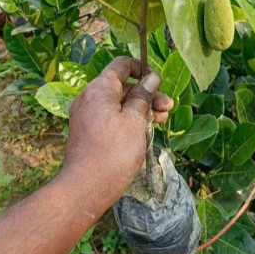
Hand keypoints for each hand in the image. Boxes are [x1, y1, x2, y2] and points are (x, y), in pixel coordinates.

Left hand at [62, 57, 173, 205]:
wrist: (86, 187)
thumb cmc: (113, 152)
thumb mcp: (135, 121)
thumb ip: (143, 96)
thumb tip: (151, 78)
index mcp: (99, 89)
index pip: (122, 65)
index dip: (142, 69)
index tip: (159, 83)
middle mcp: (89, 98)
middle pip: (122, 86)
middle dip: (147, 94)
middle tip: (168, 109)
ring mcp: (86, 115)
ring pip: (117, 104)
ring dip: (140, 109)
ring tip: (162, 121)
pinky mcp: (87, 131)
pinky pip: (110, 118)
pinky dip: (127, 120)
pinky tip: (144, 132)